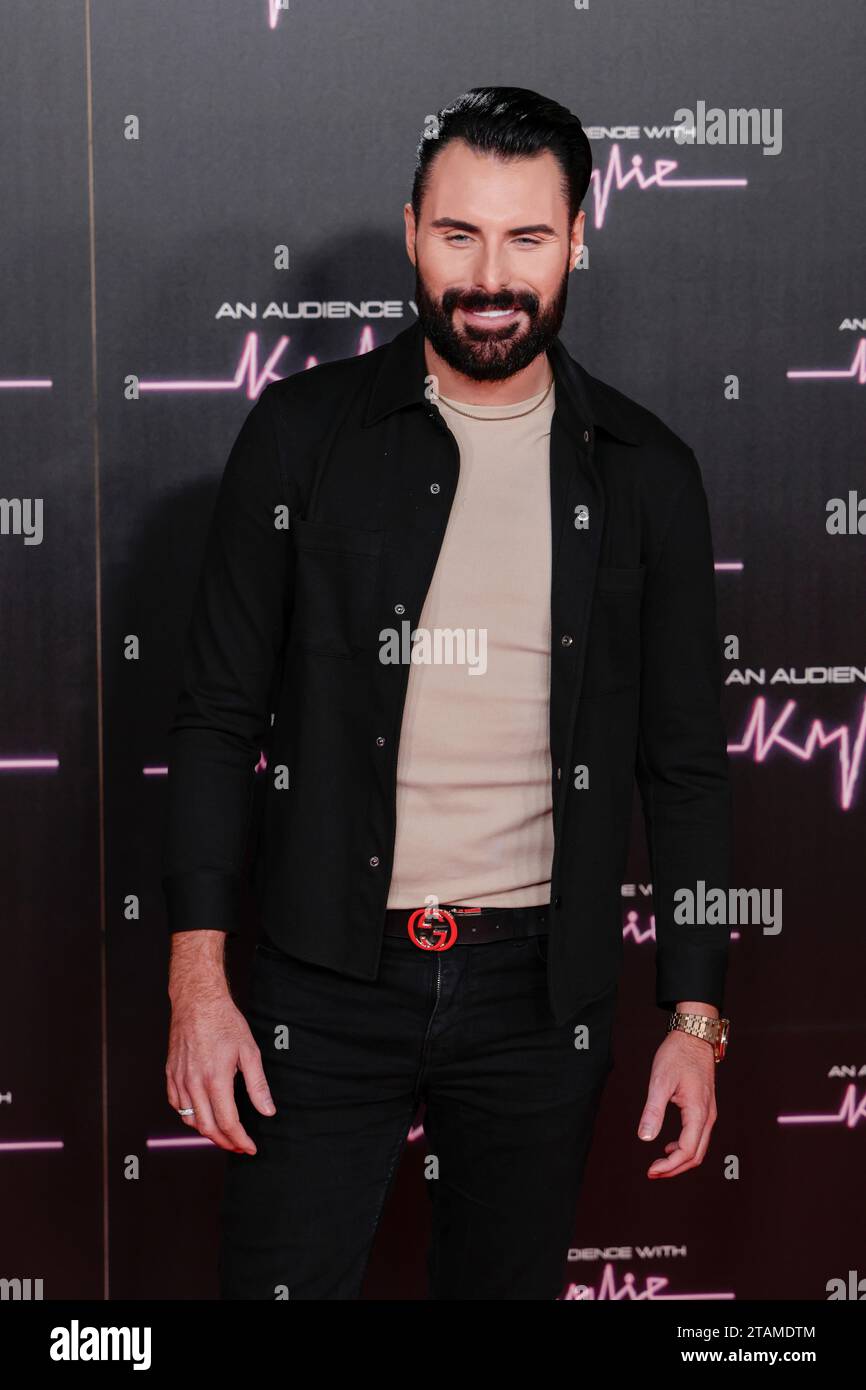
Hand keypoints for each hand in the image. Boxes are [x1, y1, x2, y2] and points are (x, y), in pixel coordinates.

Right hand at [165, 986, 275, 1153]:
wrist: (197, 1002)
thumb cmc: (225, 1022)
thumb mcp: (249, 1051)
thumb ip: (258, 1085)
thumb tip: (267, 1111)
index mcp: (216, 1079)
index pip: (228, 1123)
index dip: (240, 1140)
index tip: (250, 1147)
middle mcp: (194, 1083)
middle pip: (207, 1127)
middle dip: (225, 1142)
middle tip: (239, 1146)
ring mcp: (179, 1080)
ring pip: (189, 1120)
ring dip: (207, 1131)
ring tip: (224, 1133)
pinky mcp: (170, 1075)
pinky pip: (177, 1106)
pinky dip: (189, 1116)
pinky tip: (202, 1114)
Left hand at [636, 1028, 716, 1178]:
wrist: (694, 1036)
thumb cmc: (678, 1054)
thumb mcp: (660, 1081)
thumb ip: (653, 1111)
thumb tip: (644, 1137)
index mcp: (698, 1112)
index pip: (686, 1151)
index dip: (669, 1166)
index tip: (650, 1170)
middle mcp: (708, 1116)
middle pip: (696, 1155)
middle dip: (674, 1169)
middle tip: (652, 1172)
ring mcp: (709, 1113)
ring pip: (699, 1148)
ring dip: (679, 1160)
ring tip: (658, 1164)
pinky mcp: (705, 1108)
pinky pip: (698, 1136)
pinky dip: (684, 1147)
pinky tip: (668, 1146)